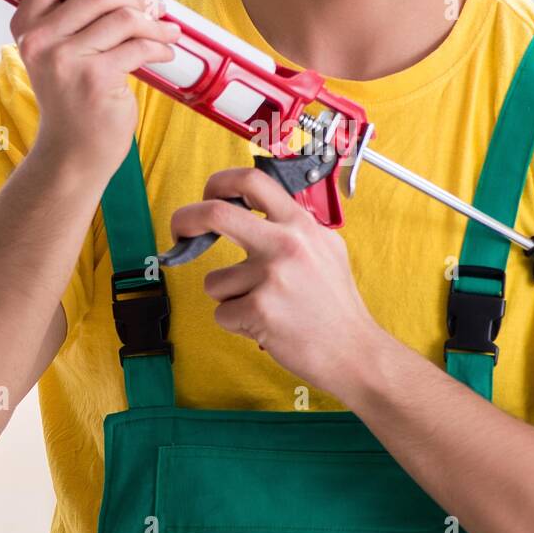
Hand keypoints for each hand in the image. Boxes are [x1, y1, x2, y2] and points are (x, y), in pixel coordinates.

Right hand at [10, 0, 181, 183]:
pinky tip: (165, 53)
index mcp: (27, 25)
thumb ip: (76, 20)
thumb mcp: (59, 54)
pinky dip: (160, 47)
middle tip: (152, 10)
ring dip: (155, 24)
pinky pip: (139, 46)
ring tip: (166, 33)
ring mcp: (66, 59)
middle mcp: (40, 39)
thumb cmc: (72, 101)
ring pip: (124, 17)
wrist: (72, 153)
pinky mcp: (95, 78)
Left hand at [169, 166, 381, 398]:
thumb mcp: (326, 248)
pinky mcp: (259, 309)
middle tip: (179, 232)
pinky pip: (222, 313)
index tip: (207, 196)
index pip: (252, 181)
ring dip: (230, 298)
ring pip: (215, 281)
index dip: (219, 183)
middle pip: (214, 214)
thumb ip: (292, 228)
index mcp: (300, 225)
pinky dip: (238, 323)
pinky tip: (266, 326)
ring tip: (265, 308)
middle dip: (186, 220)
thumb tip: (253, 210)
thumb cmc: (336, 306)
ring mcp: (271, 276)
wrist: (354, 351)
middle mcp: (285, 243)